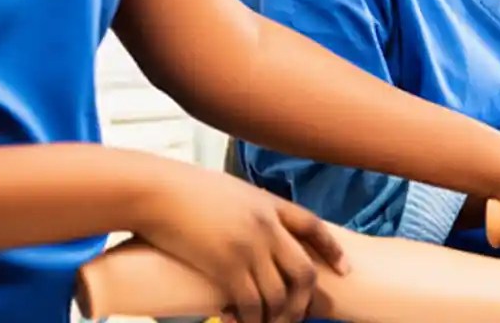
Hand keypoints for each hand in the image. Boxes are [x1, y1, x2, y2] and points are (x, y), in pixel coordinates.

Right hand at [136, 165, 344, 322]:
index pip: (313, 227)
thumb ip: (245, 209)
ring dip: (275, 318)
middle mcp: (266, 225)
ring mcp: (249, 246)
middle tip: (296, 317)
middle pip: (304, 270)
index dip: (332, 250)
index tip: (344, 269)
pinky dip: (249, 320)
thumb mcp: (226, 191)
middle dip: (304, 299)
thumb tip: (245, 224)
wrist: (155, 190)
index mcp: (268, 203)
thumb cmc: (181, 189)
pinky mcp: (226, 265)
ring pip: (278, 294)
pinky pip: (250, 303)